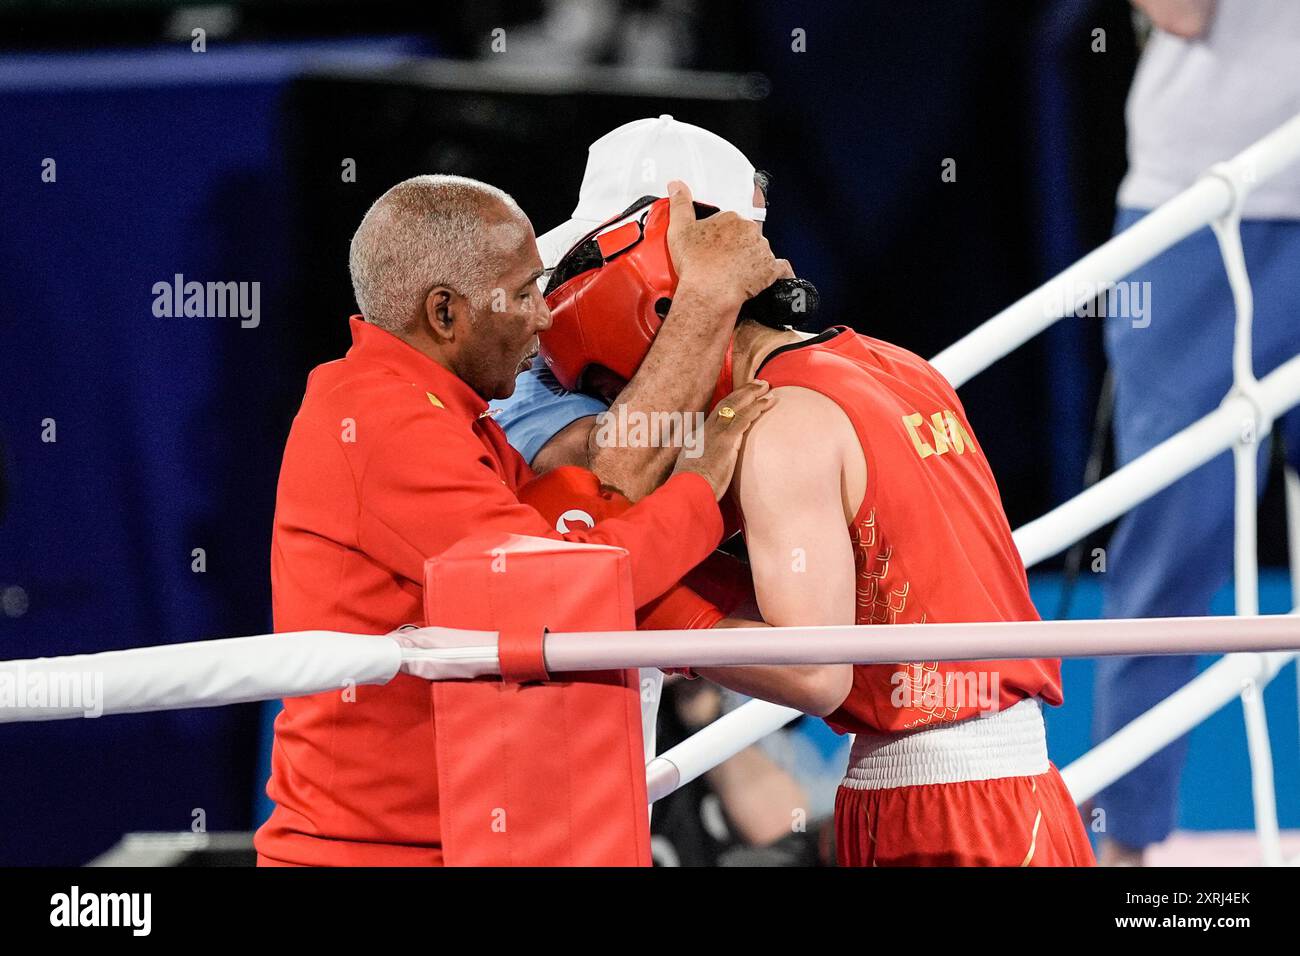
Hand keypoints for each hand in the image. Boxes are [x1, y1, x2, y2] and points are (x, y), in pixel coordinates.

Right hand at [665, 181, 787, 311]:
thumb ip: (680, 205)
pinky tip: (767, 275)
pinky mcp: (771, 269)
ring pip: (760, 250)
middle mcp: (750, 231)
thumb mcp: (680, 229)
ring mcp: (762, 249)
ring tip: (735, 271)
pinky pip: (780, 268)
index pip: (730, 221)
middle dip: (737, 245)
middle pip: (746, 235)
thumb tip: (678, 186)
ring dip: (752, 258)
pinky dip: (776, 271)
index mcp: (732, 218)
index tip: (715, 244)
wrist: (708, 291)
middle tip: (722, 259)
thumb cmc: (696, 264)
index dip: (721, 234)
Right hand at [672, 380, 774, 499]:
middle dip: (744, 391)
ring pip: (737, 406)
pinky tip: (768, 402)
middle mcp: (707, 430)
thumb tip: (708, 465)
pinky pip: (744, 418)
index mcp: (699, 436)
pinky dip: (757, 408)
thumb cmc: (690, 486)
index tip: (744, 394)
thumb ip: (702, 462)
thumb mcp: (692, 469)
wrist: (687, 490)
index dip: (733, 401)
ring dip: (753, 395)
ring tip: (767, 387)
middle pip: (727, 403)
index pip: (718, 412)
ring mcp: (716, 434)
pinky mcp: (726, 441)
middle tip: (759, 383)